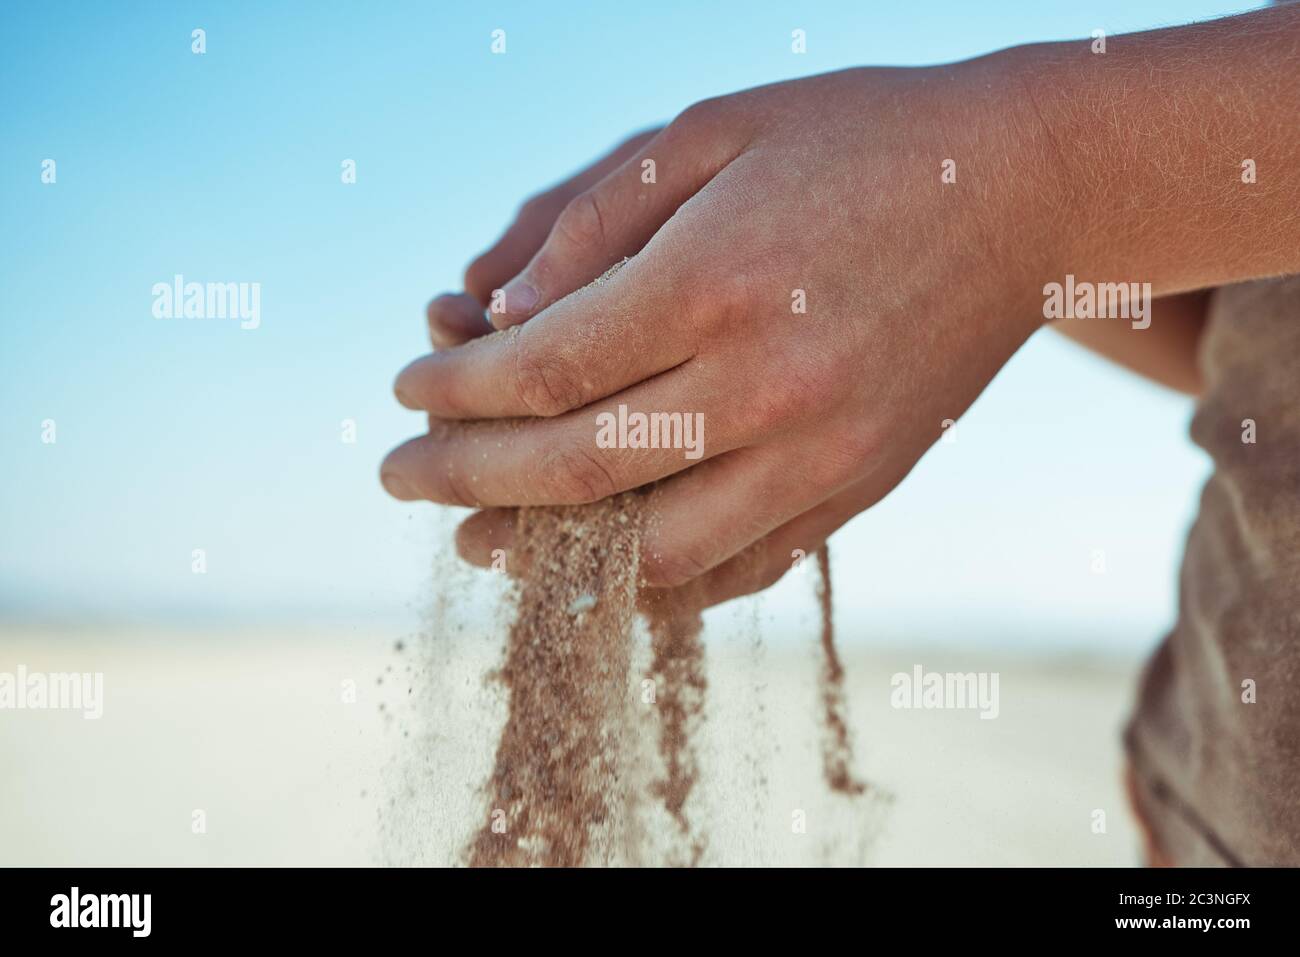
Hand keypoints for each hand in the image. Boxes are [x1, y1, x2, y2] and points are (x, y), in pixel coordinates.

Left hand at [383, 55, 1069, 605]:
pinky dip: (656, 584)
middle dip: (465, 481)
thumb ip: (596, 223)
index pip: (544, 372)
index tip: (403, 396)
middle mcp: (767, 387)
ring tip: (477, 537)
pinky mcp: (858, 491)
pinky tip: (599, 570)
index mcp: (717, 283)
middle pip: (576, 470)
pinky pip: (740, 570)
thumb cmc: (858, 141)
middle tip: (398, 478)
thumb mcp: (713, 132)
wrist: (1022, 191)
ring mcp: (821, 455)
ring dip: (547, 552)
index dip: (456, 395)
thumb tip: (498, 314)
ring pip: (653, 549)